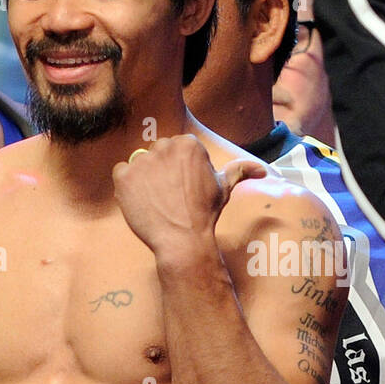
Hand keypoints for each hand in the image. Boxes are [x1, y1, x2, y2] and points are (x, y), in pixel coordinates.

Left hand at [112, 137, 266, 260]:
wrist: (182, 239)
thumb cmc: (204, 213)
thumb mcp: (224, 188)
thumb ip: (240, 171)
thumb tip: (263, 170)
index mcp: (188, 144)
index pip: (178, 149)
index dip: (181, 170)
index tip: (185, 187)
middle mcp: (164, 146)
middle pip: (158, 154)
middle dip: (163, 171)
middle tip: (171, 196)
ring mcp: (142, 160)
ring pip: (140, 164)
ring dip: (145, 179)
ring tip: (157, 200)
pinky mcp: (124, 176)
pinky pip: (121, 173)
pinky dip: (128, 187)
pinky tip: (142, 201)